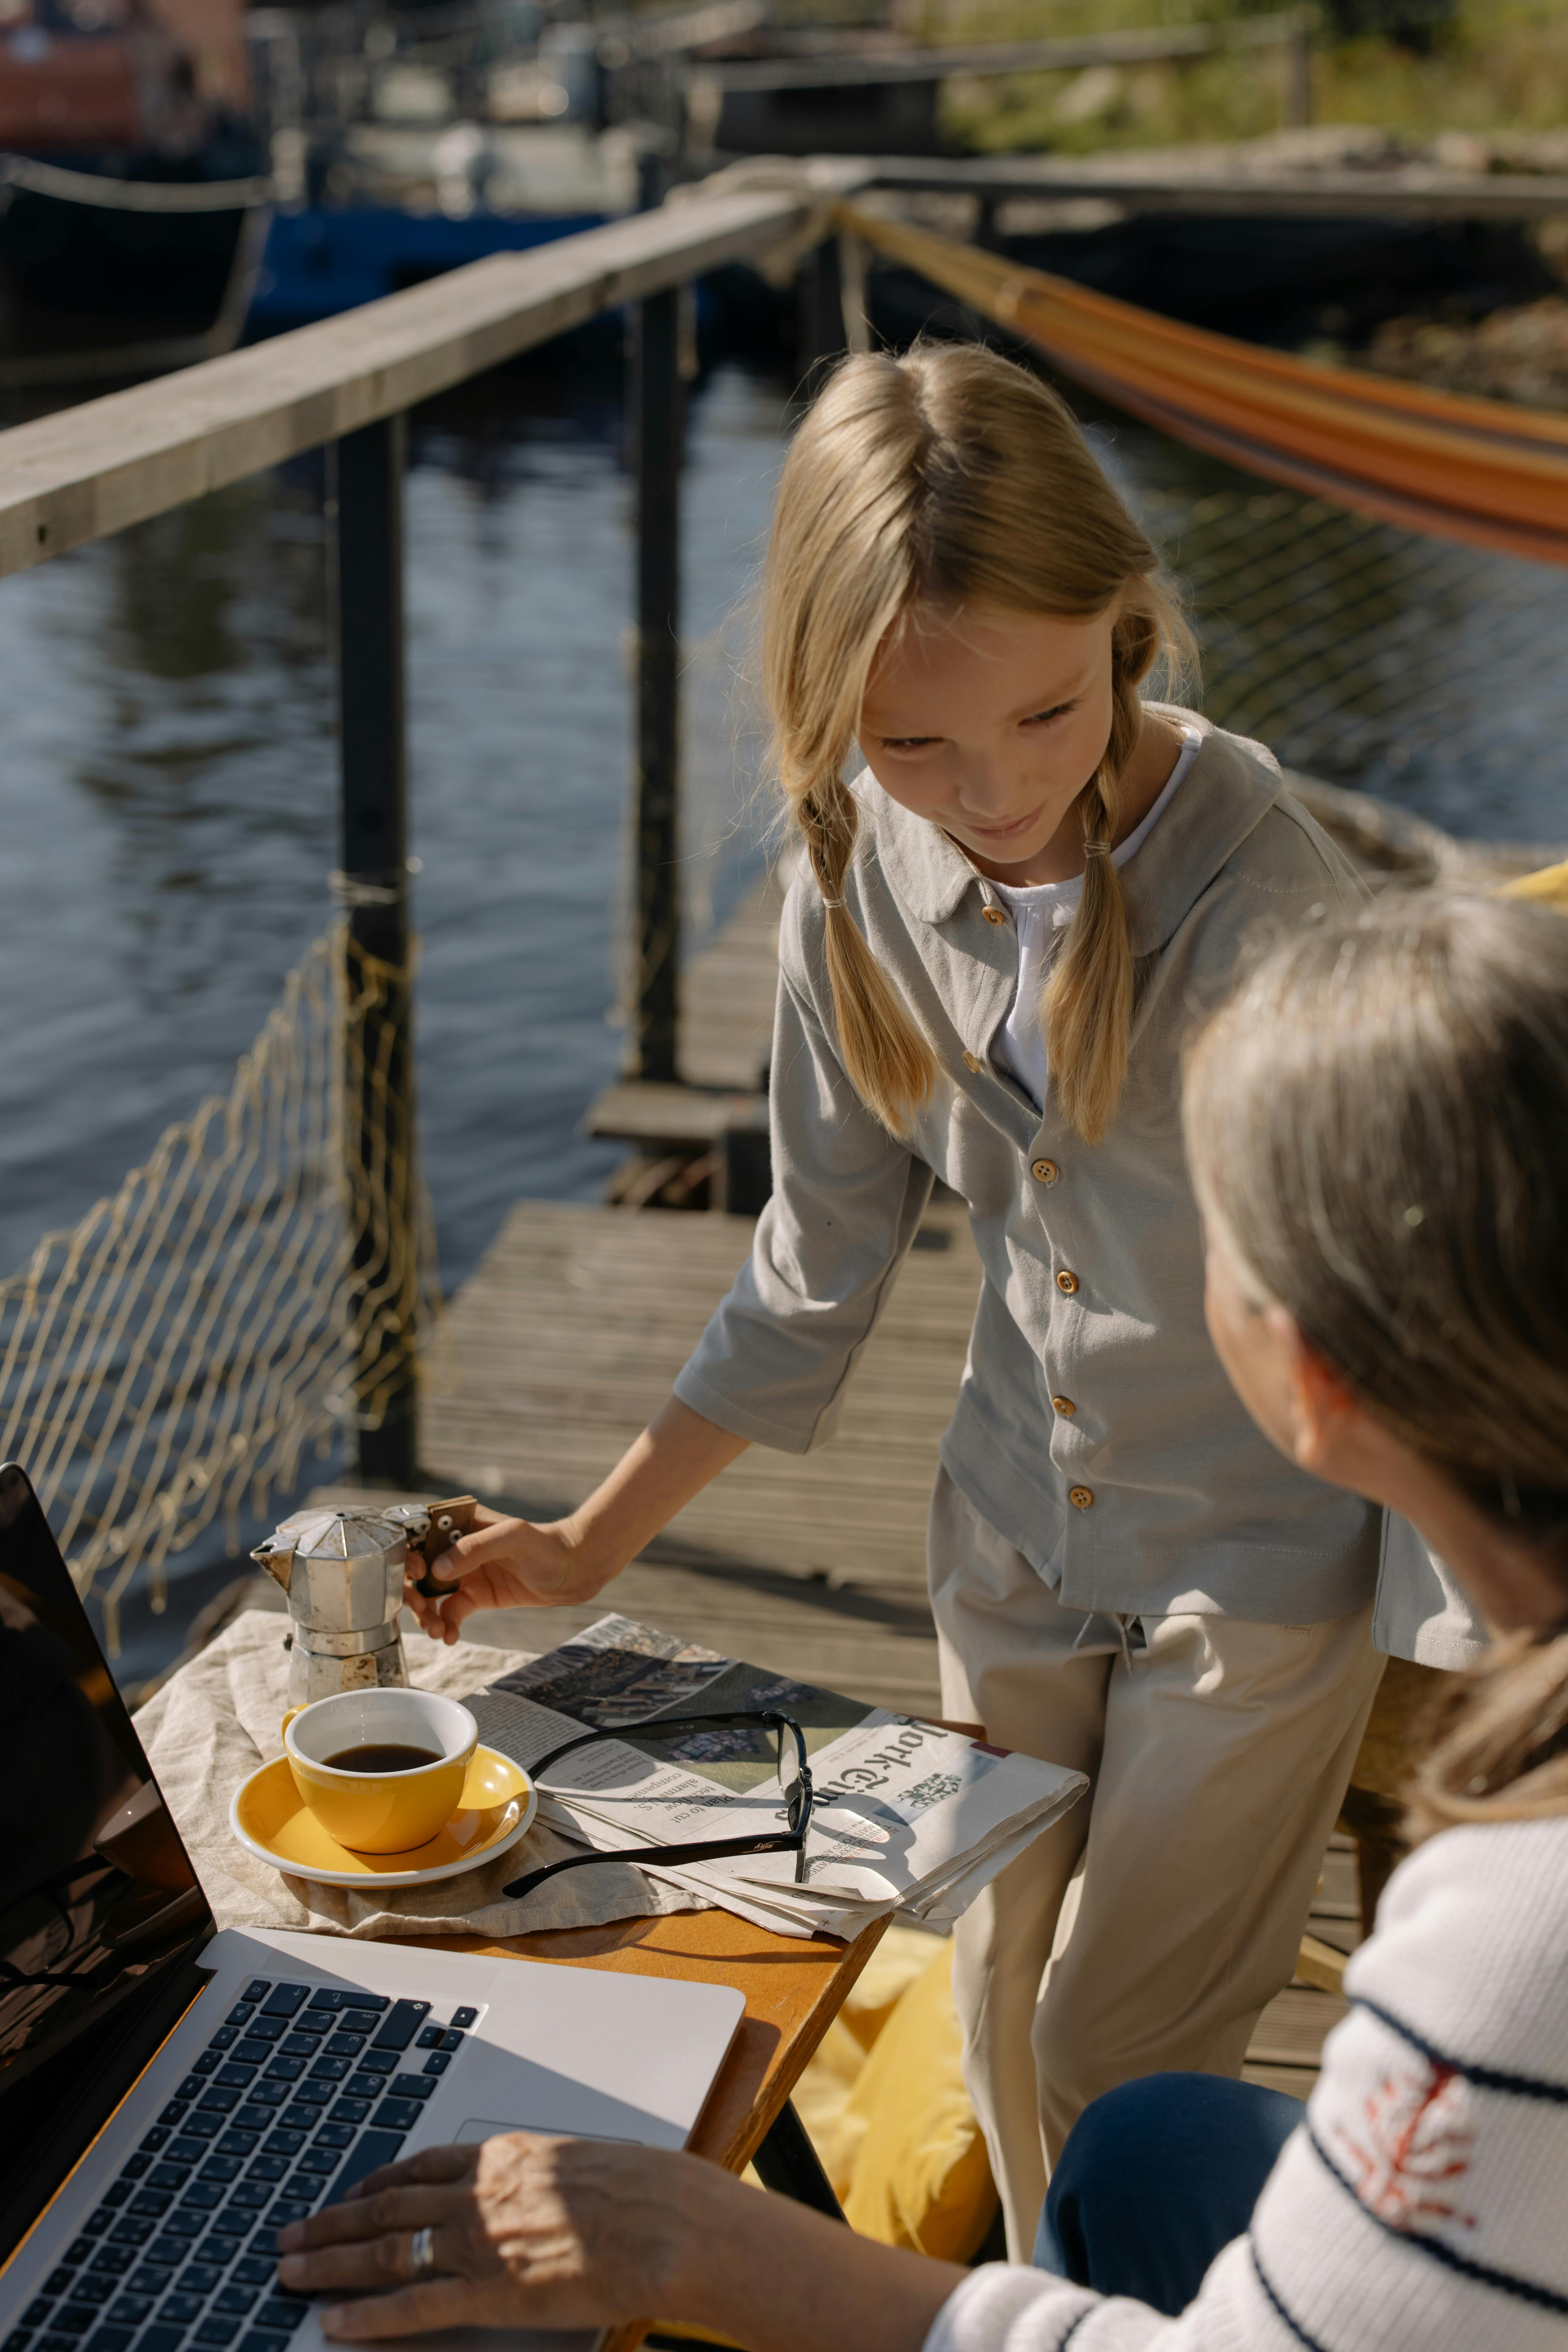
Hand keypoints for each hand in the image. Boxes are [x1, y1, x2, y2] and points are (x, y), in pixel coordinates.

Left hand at [275, 2134, 709, 2338]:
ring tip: (290, 2272)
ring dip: (332, 2262)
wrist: (668, 2222)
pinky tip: (334, 2322)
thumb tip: (548, 2184)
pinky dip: (369, 2315)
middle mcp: (483, 2193)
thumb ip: (550, 2175)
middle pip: (389, 2204)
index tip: (353, 2189)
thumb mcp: (588, 2163)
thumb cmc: (647, 2191)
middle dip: (335, 2220)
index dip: (381, 2179)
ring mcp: (482, 2242)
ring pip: (386, 2250)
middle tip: (292, 2231)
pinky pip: (414, 2305)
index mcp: (508, 2156)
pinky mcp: (490, 2293)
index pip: (425, 2166)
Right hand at [405, 1507, 605, 1644]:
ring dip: (425, 1614)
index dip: (407, 1554)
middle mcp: (455, 1548)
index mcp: (459, 1524)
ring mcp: (463, 1574)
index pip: (418, 1534)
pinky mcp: (473, 1596)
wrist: (571, 1572)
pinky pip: (449, 1612)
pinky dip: (444, 1626)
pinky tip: (449, 1636)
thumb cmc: (544, 1544)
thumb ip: (474, 1548)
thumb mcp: (512, 1537)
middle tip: (420, 1608)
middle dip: (410, 1590)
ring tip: (434, 1630)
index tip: (417, 1573)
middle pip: (416, 1568)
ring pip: (428, 1594)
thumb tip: (437, 1570)